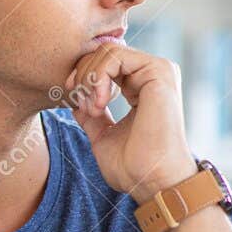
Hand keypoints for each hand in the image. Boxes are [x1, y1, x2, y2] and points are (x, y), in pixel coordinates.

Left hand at [59, 42, 197, 201]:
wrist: (151, 180)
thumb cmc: (131, 166)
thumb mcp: (102, 134)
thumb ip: (91, 114)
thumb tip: (75, 100)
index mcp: (141, 87)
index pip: (104, 64)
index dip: (81, 77)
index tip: (71, 100)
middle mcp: (152, 75)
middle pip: (103, 53)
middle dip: (82, 76)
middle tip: (81, 106)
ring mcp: (158, 71)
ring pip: (108, 51)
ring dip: (89, 78)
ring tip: (92, 108)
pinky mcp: (159, 71)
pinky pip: (116, 55)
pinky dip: (98, 76)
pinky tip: (100, 103)